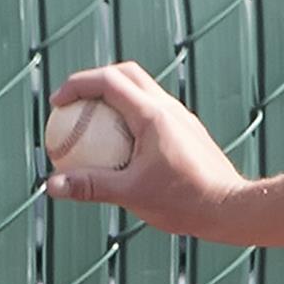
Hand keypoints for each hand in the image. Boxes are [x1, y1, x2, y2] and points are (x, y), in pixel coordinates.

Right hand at [44, 62, 254, 238]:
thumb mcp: (131, 194)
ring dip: (115, 97)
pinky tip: (122, 146)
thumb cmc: (184, 202)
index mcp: (152, 114)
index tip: (58, 104)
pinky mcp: (189, 132)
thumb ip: (90, 186)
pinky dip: (132, 117)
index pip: (107, 81)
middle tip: (74, 104)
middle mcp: (169, 108)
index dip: (76, 85)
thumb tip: (51, 185)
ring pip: (143, 91)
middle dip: (95, 81)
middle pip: (126, 75)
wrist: (232, 209)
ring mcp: (182, 118)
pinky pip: (154, 113)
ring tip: (94, 123)